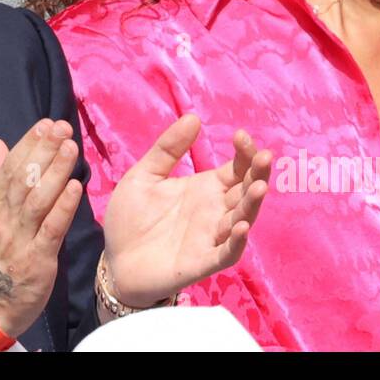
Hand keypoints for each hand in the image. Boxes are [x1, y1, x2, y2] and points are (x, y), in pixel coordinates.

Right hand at [0, 118, 83, 337]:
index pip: (9, 168)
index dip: (28, 144)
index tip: (46, 124)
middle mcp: (3, 219)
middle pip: (24, 179)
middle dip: (43, 150)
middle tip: (62, 127)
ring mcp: (19, 240)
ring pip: (38, 200)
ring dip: (55, 172)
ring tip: (71, 148)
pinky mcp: (36, 260)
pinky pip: (51, 229)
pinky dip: (63, 207)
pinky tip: (76, 187)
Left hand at [102, 113, 270, 306]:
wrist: (115, 262)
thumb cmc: (132, 219)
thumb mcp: (144, 176)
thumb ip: (167, 149)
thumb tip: (193, 117)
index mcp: (205, 189)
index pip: (236, 169)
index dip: (244, 153)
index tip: (241, 135)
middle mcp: (214, 212)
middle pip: (246, 191)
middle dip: (258, 174)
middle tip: (264, 156)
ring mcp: (211, 237)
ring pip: (242, 219)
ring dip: (252, 204)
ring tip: (260, 186)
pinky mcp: (201, 262)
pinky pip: (226, 253)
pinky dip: (236, 242)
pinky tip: (241, 226)